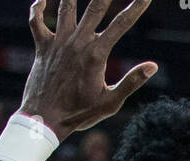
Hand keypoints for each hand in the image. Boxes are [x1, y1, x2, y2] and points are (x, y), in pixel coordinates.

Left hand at [20, 0, 157, 142]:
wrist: (45, 119)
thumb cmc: (79, 114)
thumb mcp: (110, 102)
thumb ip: (132, 82)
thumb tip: (153, 66)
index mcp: (96, 54)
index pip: (121, 24)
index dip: (136, 7)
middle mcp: (77, 42)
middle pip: (95, 7)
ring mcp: (58, 42)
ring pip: (66, 7)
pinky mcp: (42, 47)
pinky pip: (36, 21)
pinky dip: (38, 8)